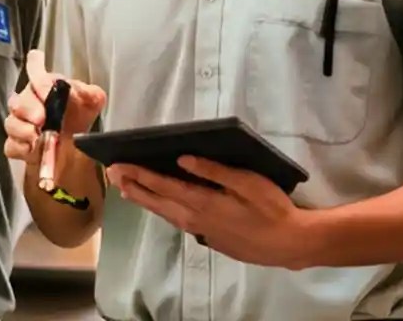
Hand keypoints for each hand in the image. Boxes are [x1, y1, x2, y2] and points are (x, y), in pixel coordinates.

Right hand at [3, 49, 105, 165]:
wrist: (74, 147)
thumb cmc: (78, 117)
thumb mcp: (92, 102)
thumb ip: (91, 94)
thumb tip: (85, 92)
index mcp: (46, 85)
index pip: (34, 68)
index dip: (34, 67)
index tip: (38, 67)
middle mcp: (29, 101)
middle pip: (19, 100)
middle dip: (30, 109)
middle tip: (42, 118)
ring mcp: (20, 123)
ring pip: (12, 123)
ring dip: (24, 130)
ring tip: (38, 136)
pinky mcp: (17, 145)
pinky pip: (11, 145)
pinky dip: (21, 147)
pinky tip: (33, 148)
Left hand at [107, 156, 313, 269]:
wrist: (288, 244)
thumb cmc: (272, 208)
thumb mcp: (247, 182)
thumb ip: (213, 171)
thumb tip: (182, 159)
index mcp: (203, 202)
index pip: (163, 185)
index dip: (139, 174)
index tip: (119, 165)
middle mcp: (195, 219)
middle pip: (157, 202)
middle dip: (134, 186)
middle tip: (113, 174)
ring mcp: (202, 232)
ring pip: (165, 215)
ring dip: (146, 200)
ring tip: (129, 190)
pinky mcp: (210, 240)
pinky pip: (178, 222)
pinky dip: (163, 210)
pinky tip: (162, 206)